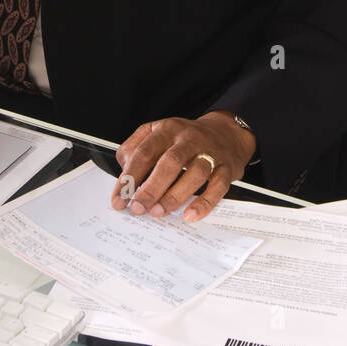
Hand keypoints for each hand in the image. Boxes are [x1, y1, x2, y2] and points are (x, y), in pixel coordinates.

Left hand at [110, 112, 256, 223]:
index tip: (119, 199)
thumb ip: (134, 149)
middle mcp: (188, 139)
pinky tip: (190, 215)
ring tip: (159, 212)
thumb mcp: (156, 133)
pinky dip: (205, 202)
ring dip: (175, 195)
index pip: (144, 153)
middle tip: (139, 208)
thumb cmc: (184, 139)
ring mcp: (209, 152)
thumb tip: (125, 175)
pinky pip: (218, 186)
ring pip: (195, 173)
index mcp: (167, 130)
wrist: (226, 132)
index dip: (129, 177)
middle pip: (170, 162)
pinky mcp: (226, 168)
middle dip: (151, 188)